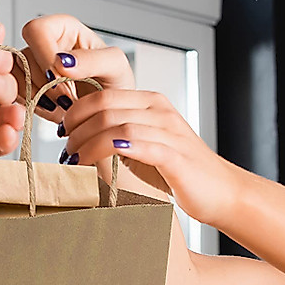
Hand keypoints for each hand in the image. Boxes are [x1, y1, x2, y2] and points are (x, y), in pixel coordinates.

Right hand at [18, 14, 129, 118]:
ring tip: (66, 106)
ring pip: (17, 78)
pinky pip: (17, 96)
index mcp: (62, 29)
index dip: (45, 55)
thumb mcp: (116, 66)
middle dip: (46, 83)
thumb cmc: (115, 82)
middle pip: (24, 57)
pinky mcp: (27, 89)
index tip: (60, 76)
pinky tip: (56, 111)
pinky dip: (35, 107)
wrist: (110, 111)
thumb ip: (93, 59)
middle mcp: (43, 45)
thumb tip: (62, 61)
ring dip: (40, 97)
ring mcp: (32, 67)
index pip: (36, 30)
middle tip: (68, 99)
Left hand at [55, 75, 239, 230]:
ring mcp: (168, 131)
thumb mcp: (148, 144)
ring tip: (74, 160)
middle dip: (76, 127)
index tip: (61, 132)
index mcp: (150, 102)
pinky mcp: (175, 155)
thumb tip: (80, 138)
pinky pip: (139, 144)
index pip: (101, 93)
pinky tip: (97, 158)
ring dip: (87, 142)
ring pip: (116, 124)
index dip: (74, 110)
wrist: (223, 191)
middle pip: (103, 105)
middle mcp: (159, 110)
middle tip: (64, 149)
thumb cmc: (181, 172)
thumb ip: (122, 134)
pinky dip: (114, 149)